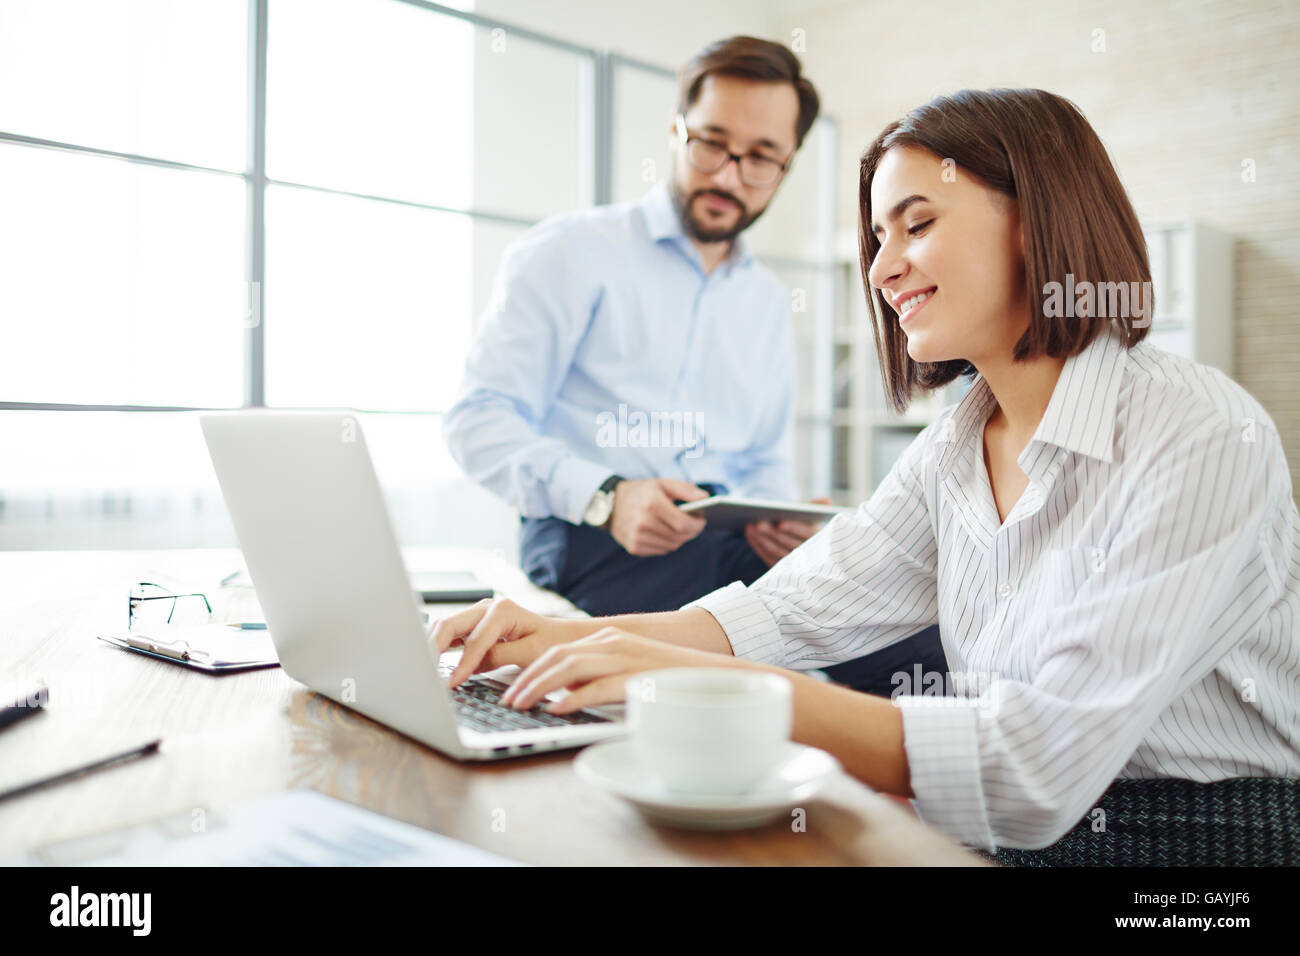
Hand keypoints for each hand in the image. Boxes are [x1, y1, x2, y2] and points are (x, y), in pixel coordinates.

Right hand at [425, 597, 575, 687]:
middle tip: (423, 673)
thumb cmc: (549, 643)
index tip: (451, 684)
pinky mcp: (472, 624)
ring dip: (431, 646)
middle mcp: (486, 607)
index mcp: (503, 610)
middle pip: (449, 625)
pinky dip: (438, 646)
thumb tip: (469, 668)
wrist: (558, 636)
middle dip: (433, 649)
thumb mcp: (530, 653)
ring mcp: (477, 613)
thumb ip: (499, 657)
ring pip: (444, 627)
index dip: (462, 664)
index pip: (475, 640)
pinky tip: (430, 663)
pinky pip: (450, 633)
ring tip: (421, 669)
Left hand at [499, 627, 734, 713]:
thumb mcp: (625, 671)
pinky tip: (557, 709)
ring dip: (540, 687)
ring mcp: (625, 656)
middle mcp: (613, 641)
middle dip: (527, 679)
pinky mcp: (638, 675)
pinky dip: (574, 697)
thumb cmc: (668, 680)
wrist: (715, 676)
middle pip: (557, 656)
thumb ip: (596, 677)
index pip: (558, 651)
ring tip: (521, 706)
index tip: (512, 690)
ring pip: (570, 667)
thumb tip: (562, 695)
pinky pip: (599, 685)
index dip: (530, 670)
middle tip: (508, 701)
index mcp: (608, 638)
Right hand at [607, 478, 707, 556]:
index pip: (683, 524)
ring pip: (672, 545)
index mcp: (652, 504)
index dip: (697, 524)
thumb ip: (686, 490)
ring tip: (680, 527)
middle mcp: (643, 522)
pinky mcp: (634, 547)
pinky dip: (668, 543)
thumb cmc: (642, 492)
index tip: (702, 520)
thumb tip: (706, 498)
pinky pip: (662, 550)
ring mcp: (637, 536)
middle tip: (695, 524)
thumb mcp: (663, 484)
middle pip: (679, 536)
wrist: (612, 504)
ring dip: (680, 538)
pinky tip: (665, 532)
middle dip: (691, 531)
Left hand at [743, 496, 830, 566]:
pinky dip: (757, 546)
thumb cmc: (802, 518)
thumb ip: (816, 506)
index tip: (781, 522)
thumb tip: (827, 501)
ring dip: (763, 539)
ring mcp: (794, 565)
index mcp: (820, 539)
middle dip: (773, 534)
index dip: (794, 528)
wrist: (791, 531)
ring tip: (751, 526)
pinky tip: (749, 533)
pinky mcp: (781, 569)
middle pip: (790, 545)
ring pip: (777, 553)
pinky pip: (768, 558)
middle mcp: (810, 555)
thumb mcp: (810, 511)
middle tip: (759, 523)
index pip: (808, 534)